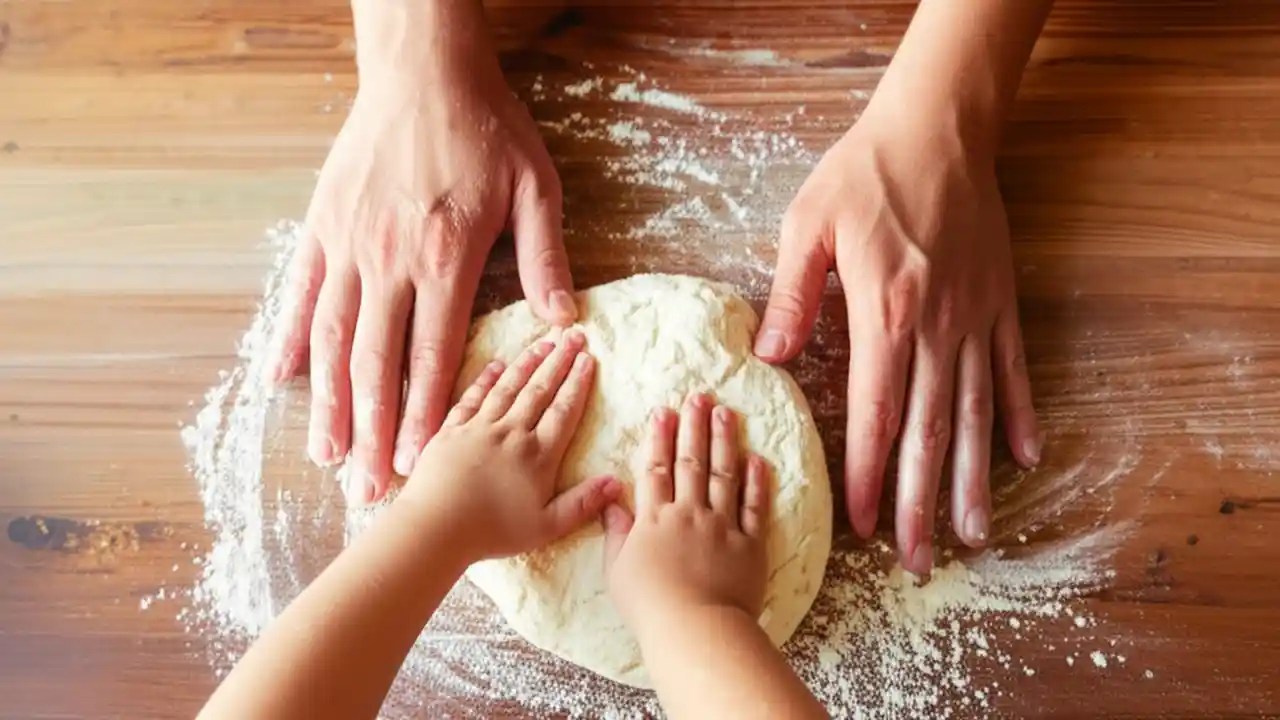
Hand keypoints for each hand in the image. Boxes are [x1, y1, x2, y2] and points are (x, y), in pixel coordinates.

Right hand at [267, 7, 573, 504]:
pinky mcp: (322, 225)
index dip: (421, 419)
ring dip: (326, 402)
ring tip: (325, 454)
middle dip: (371, 433)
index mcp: (444, 260)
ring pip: (330, 338)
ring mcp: (348, 245)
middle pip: (374, 364)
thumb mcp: (535, 188)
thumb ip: (545, 259)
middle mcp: (388, 261)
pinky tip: (279, 378)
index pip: (431, 359)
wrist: (424, 68)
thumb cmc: (486, 127)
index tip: (414, 468)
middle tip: (366, 488)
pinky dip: (288, 338)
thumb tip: (564, 322)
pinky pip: (299, 292)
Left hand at [401, 331, 620, 560]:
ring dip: (528, 363)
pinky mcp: (451, 431)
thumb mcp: (547, 527)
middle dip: (559, 361)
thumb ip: (582, 503)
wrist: (436, 527)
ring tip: (543, 343)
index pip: (564, 411)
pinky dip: (485, 379)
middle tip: (572, 335)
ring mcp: (479, 428)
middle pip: (540, 390)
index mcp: (538, 455)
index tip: (588, 358)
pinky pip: (472, 397)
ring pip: (509, 387)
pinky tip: (496, 365)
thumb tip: (616, 483)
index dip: (578, 383)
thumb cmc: (493, 532)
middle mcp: (512, 433)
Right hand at [602, 394, 770, 630]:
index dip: (659, 437)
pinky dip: (757, 482)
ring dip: (724, 441)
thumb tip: (610, 502)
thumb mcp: (617, 570)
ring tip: (726, 412)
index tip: (663, 411)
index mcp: (655, 519)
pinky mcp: (750, 544)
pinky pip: (755, 507)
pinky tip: (757, 459)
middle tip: (698, 396)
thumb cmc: (650, 606)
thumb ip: (616, 533)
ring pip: (723, 474)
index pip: (656, 469)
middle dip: (693, 426)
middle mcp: (689, 513)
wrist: (694, 628)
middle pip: (691, 462)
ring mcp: (722, 526)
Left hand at [755, 101, 1039, 573]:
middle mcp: (936, 326)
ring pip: (975, 414)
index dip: (872, 474)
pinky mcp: (1000, 303)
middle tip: (916, 559)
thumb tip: (770, 357)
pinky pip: (1013, 370)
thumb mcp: (808, 225)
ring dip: (971, 478)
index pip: (877, 412)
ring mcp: (975, 318)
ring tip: (971, 533)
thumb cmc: (864, 173)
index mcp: (884, 312)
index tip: (866, 524)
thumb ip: (791, 295)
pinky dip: (1019, 416)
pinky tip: (1025, 458)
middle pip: (929, 431)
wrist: (939, 128)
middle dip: (920, 501)